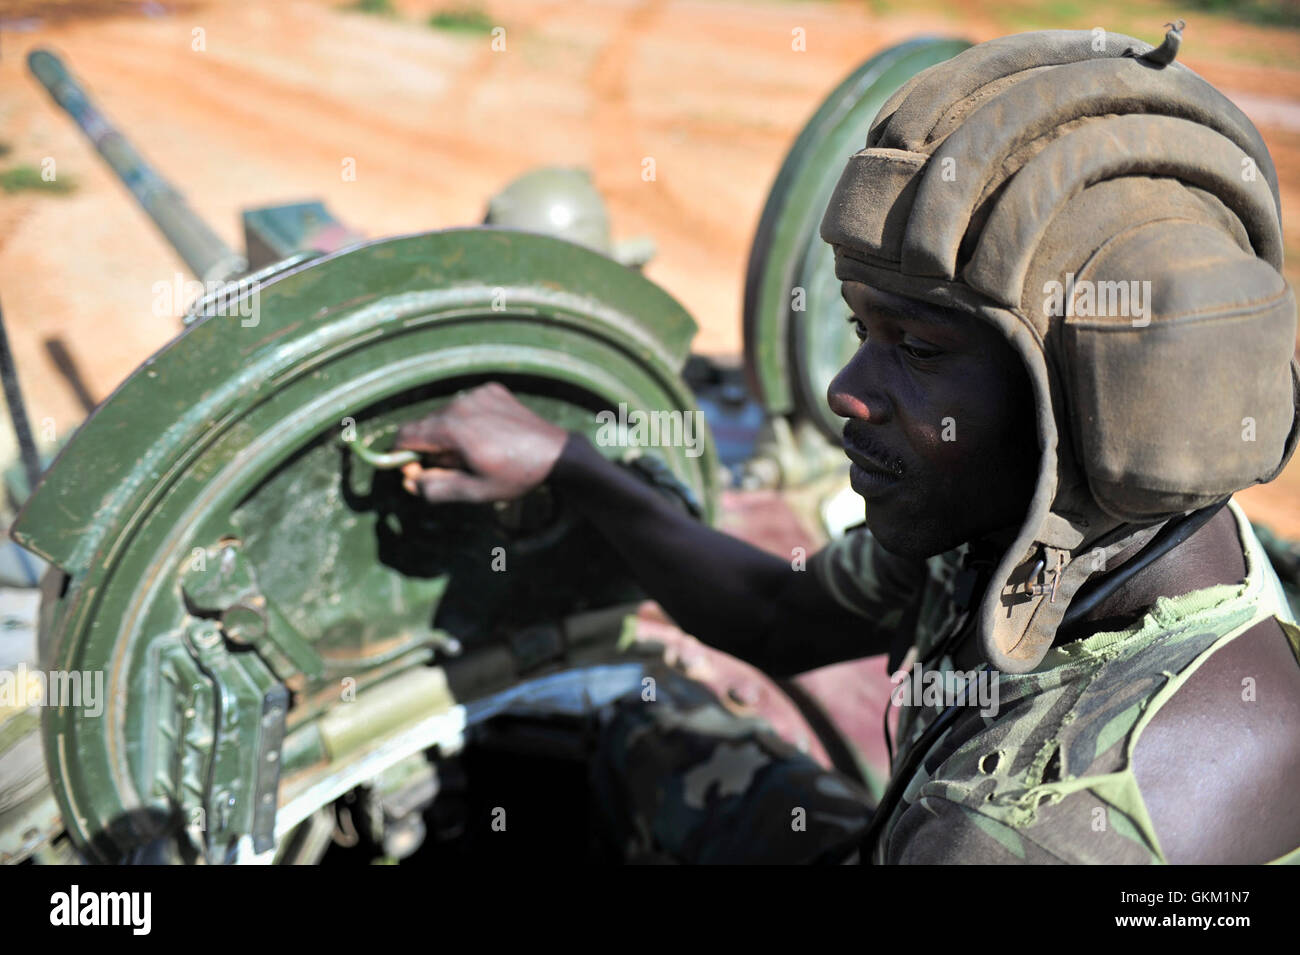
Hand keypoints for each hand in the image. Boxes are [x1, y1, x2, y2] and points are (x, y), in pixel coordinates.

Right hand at [394, 382, 569, 502]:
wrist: (557, 453)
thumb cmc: (516, 476)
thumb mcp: (474, 492)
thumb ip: (436, 488)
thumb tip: (410, 482)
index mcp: (451, 428)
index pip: (405, 435)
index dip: (404, 456)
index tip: (417, 472)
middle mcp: (460, 403)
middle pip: (425, 426)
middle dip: (432, 448)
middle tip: (458, 467)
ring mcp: (477, 393)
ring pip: (445, 415)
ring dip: (450, 435)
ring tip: (478, 452)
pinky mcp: (492, 390)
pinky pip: (467, 405)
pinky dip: (469, 420)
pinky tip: (491, 436)